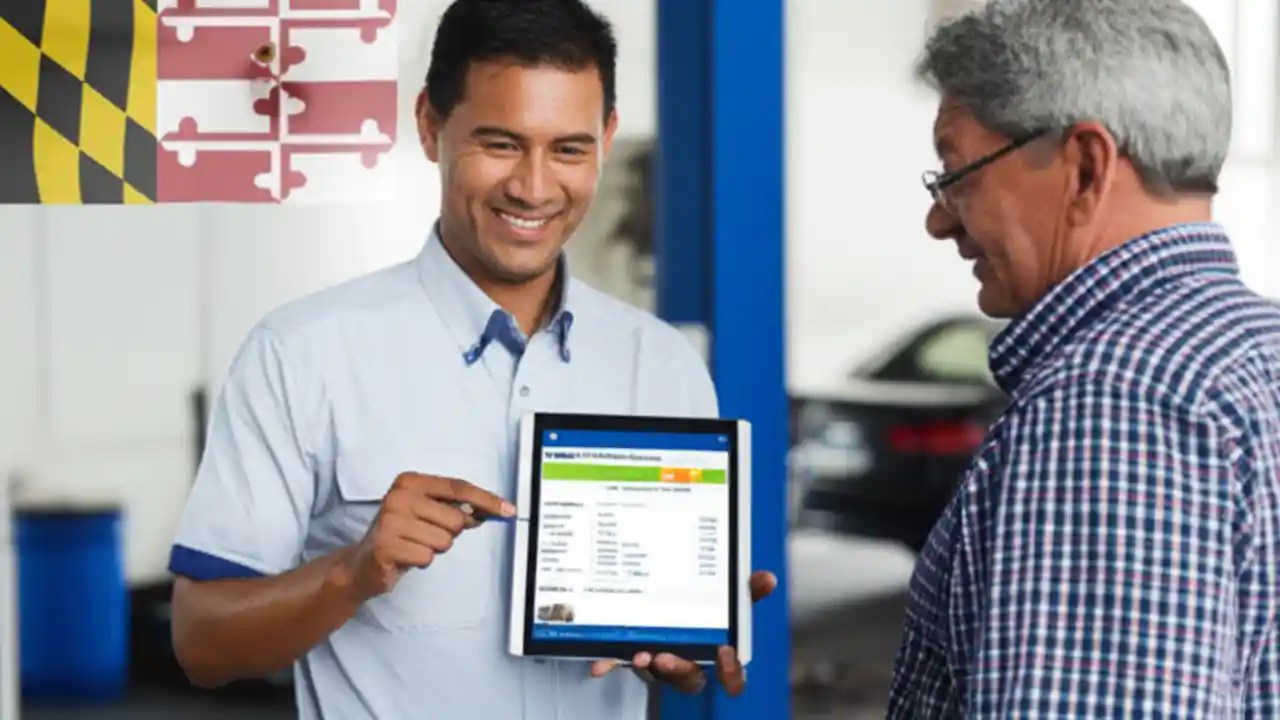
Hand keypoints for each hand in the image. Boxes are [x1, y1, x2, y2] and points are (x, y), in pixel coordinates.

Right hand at [341, 472, 514, 602]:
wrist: (363, 563)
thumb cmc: (402, 534)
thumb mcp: (428, 513)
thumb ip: (457, 509)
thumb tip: (494, 510)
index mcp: (410, 481)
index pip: (458, 488)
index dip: (486, 500)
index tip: (509, 509)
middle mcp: (399, 496)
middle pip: (456, 519)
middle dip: (449, 534)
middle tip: (426, 535)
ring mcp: (390, 520)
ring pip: (444, 541)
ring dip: (434, 549)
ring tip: (414, 546)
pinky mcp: (386, 546)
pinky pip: (427, 557)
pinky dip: (422, 561)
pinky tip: (405, 557)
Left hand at [589, 570, 777, 695]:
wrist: (664, 610)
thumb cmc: (703, 613)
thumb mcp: (726, 600)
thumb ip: (746, 593)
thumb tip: (767, 579)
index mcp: (716, 655)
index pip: (732, 677)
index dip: (730, 673)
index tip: (724, 654)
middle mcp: (689, 662)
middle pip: (689, 677)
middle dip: (678, 669)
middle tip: (666, 656)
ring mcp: (661, 662)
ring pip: (656, 673)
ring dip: (647, 665)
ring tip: (640, 653)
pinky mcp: (634, 656)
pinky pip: (623, 663)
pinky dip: (611, 662)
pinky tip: (601, 662)